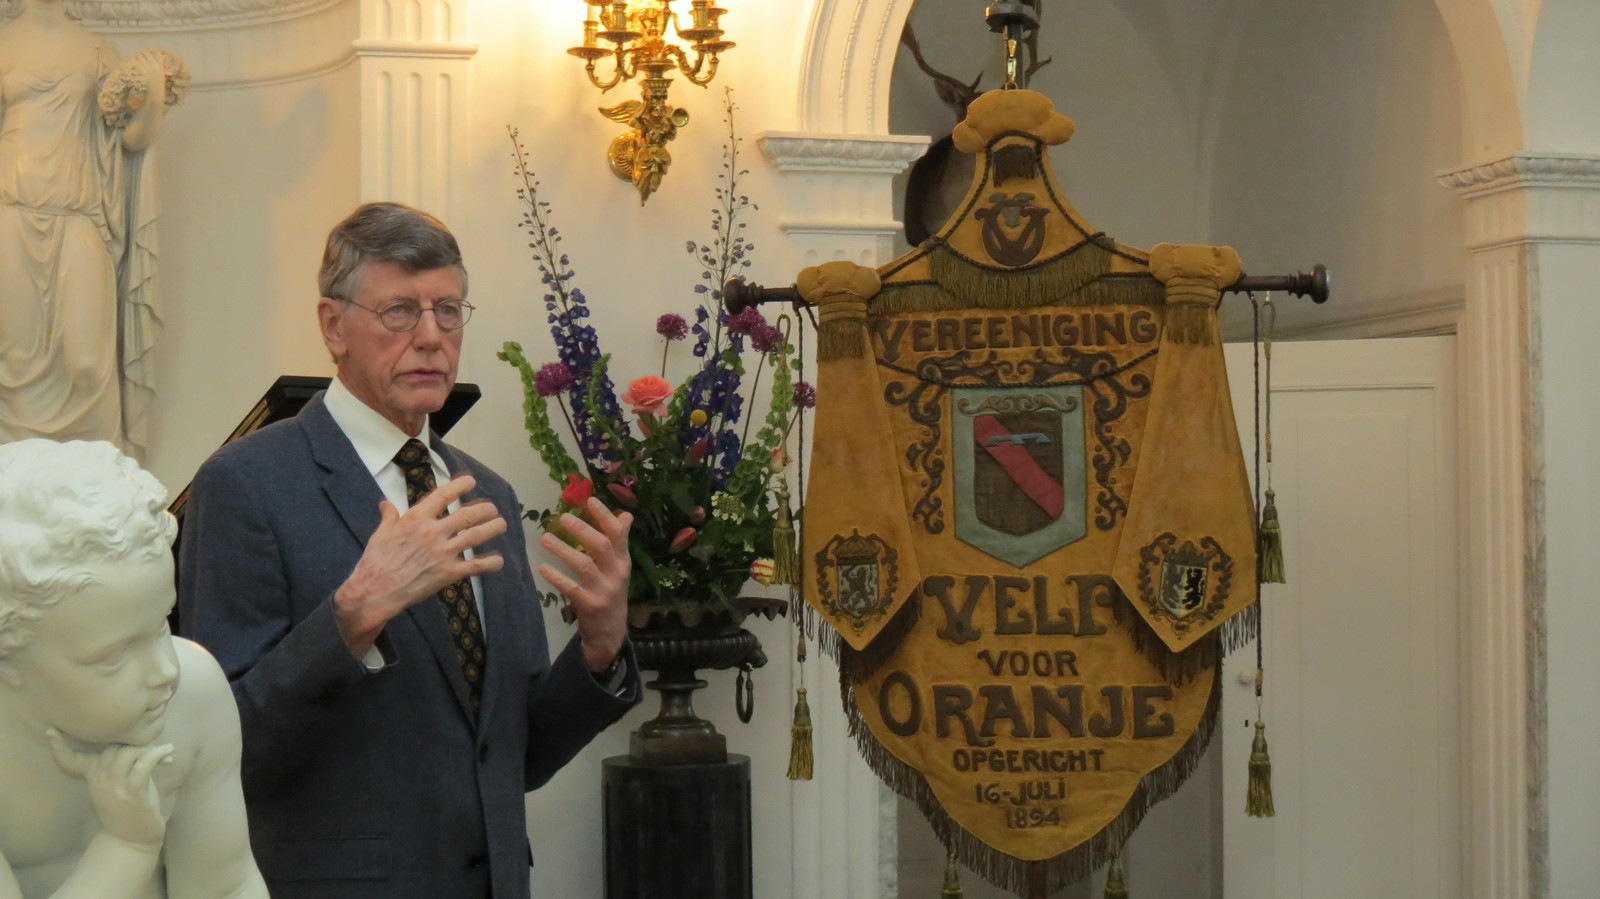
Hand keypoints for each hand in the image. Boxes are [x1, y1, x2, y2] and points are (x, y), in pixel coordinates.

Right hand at [48, 729, 173, 848]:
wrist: (133, 840)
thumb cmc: (131, 808)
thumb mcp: (119, 783)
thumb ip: (122, 763)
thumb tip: (141, 741)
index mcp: (92, 778)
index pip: (70, 761)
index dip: (59, 747)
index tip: (50, 731)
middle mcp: (98, 782)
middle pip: (112, 748)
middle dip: (133, 743)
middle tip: (153, 748)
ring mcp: (114, 788)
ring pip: (127, 753)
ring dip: (148, 748)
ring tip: (164, 751)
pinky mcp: (132, 793)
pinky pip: (143, 764)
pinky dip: (157, 754)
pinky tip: (168, 751)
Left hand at [133, 49, 166, 109]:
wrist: (154, 97)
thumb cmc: (157, 90)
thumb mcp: (160, 77)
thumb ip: (157, 68)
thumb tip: (148, 60)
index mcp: (160, 67)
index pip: (155, 52)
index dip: (150, 52)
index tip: (147, 55)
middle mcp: (154, 65)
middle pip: (145, 53)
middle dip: (141, 55)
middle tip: (139, 62)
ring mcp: (146, 68)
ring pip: (138, 57)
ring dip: (136, 60)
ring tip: (135, 66)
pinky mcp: (139, 71)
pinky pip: (133, 62)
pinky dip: (131, 64)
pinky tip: (131, 69)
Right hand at [335, 475, 506, 656]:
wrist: (375, 591)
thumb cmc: (375, 561)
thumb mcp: (380, 533)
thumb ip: (389, 516)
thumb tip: (385, 503)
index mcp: (416, 519)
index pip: (443, 495)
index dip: (460, 485)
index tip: (471, 481)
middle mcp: (433, 532)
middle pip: (467, 515)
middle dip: (484, 509)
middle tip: (492, 509)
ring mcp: (443, 553)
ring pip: (475, 536)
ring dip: (492, 528)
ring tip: (501, 524)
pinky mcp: (448, 573)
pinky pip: (475, 566)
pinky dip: (490, 563)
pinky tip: (499, 560)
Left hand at [539, 497, 631, 671]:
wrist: (611, 632)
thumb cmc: (611, 592)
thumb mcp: (619, 567)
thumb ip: (620, 542)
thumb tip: (626, 515)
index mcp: (623, 560)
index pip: (618, 533)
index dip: (605, 516)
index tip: (590, 500)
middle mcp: (617, 572)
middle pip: (601, 546)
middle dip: (582, 529)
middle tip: (562, 517)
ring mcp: (604, 590)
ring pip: (584, 565)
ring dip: (563, 550)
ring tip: (544, 538)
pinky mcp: (590, 605)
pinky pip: (571, 589)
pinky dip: (556, 578)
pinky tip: (542, 568)